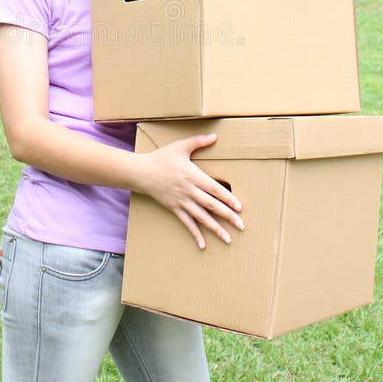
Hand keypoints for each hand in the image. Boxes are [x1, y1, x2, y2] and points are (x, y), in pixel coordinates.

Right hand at [137, 133, 243, 249]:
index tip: (239, 207)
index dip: (228, 198)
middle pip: (211, 206)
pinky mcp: (174, 209)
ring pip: (202, 218)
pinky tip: (203, 245)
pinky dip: (196, 234)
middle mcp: (189, 191)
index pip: (214, 189)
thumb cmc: (161, 158)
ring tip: (228, 239)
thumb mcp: (180, 146)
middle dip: (228, 216)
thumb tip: (214, 136)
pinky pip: (187, 223)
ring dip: (216, 229)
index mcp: (193, 176)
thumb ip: (198, 141)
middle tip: (241, 226)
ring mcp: (182, 202)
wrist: (141, 172)